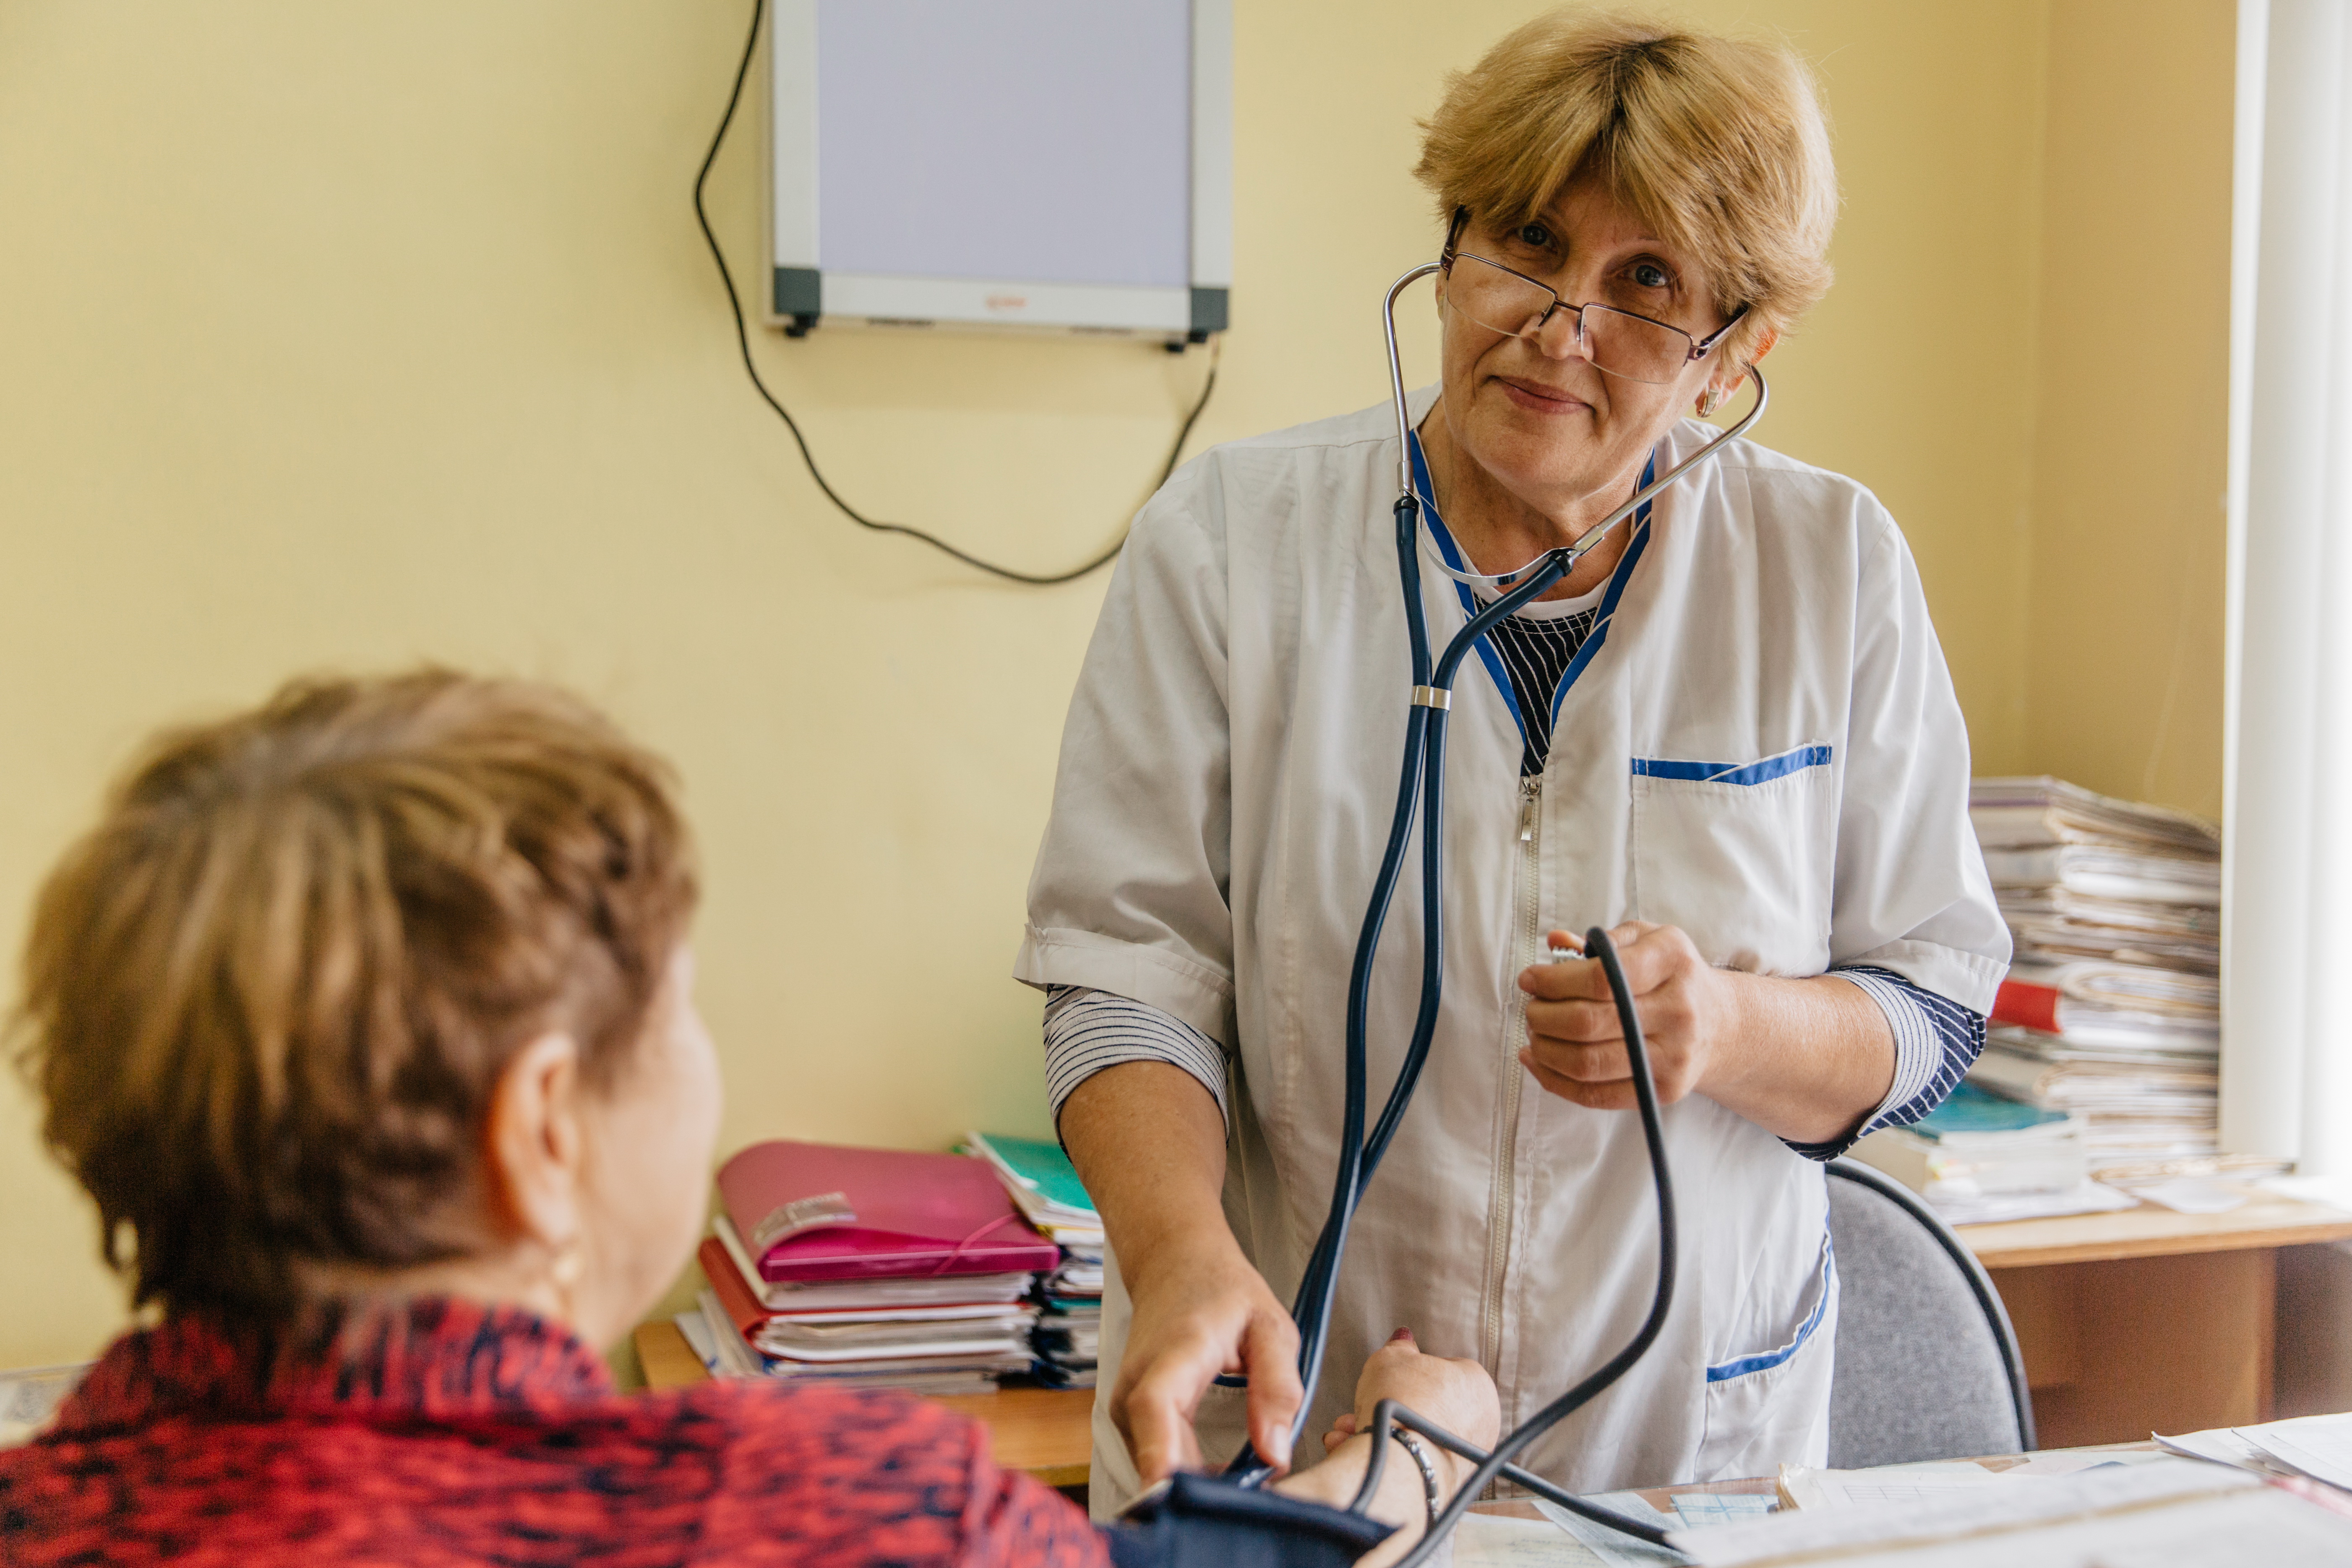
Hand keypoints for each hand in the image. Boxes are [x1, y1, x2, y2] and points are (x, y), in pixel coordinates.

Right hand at [1113, 1227, 1302, 1481]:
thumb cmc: (1224, 1292)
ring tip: (1243, 1488)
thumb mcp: (1271, 1327)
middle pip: (1157, 1455)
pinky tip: (1221, 1476)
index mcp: (1175, 1353)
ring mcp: (1125, 1405)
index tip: (1178, 1499)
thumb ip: (1278, 1387)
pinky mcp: (1128, 1420)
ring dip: (1197, 1487)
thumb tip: (1275, 1456)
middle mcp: (1136, 1383)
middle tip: (1250, 1509)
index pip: (1154, 1407)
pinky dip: (1187, 1474)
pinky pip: (1157, 1459)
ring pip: (1156, 1466)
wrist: (1174, 1264)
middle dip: (1202, 1494)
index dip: (1162, 1456)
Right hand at [1320, 1329, 1499, 1491]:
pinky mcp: (1447, 1484)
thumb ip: (1399, 1346)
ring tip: (1350, 1431)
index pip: (1443, 1369)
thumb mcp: (1390, 1358)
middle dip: (1387, 1407)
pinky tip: (1357, 1450)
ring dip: (1379, 1432)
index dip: (1410, 1373)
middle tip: (1365, 1405)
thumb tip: (1404, 1338)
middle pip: (1427, 1406)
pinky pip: (1412, 1461)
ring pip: (1416, 1436)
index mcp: (1477, 1383)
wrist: (1397, 1463)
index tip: (1390, 1378)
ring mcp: (1467, 1456)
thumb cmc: (1400, 1406)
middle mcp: (1481, 1422)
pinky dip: (1387, 1455)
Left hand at [1516, 921, 1734, 1110]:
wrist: (1719, 1024)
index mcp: (1671, 961)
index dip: (1553, 981)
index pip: (1600, 977)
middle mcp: (1678, 1010)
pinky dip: (1555, 1081)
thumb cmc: (1671, 976)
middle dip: (1544, 1016)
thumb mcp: (1645, 941)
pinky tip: (1538, 1062)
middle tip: (1532, 1009)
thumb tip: (1556, 942)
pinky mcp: (1664, 1090)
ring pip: (1588, 1063)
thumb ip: (1600, 942)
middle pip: (1588, 1022)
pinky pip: (1596, 1094)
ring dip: (1545, 1050)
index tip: (1529, 980)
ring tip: (1535, 1034)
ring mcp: (1673, 1056)